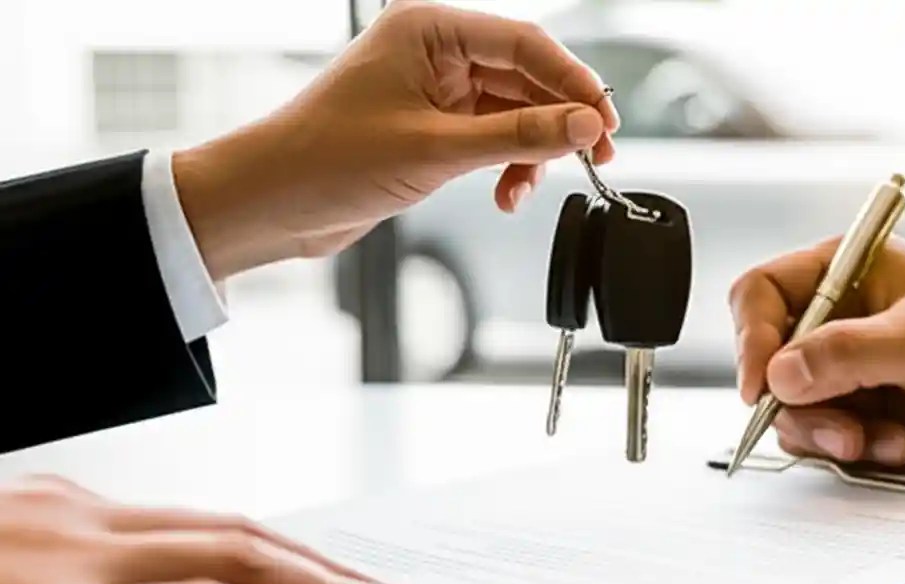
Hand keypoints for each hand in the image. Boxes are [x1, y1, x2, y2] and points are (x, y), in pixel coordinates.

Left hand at [174, 0, 619, 279]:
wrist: (270, 204)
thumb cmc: (326, 161)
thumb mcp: (435, 150)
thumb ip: (517, 137)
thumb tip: (585, 125)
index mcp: (428, 30)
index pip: (523, 43)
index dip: (572, 83)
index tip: (605, 121)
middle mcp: (434, 52)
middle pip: (525, 77)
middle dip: (560, 121)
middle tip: (596, 157)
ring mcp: (433, 91)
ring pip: (513, 113)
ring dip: (531, 152)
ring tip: (529, 188)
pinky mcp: (430, 128)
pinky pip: (491, 139)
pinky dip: (506, 166)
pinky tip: (505, 193)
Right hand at [730, 237, 904, 464]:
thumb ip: (850, 352)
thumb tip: (780, 375)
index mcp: (844, 271)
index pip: (762, 294)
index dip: (752, 338)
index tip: (763, 385)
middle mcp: (835, 318)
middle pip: (767, 360)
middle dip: (799, 403)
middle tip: (841, 430)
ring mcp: (843, 369)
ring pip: (789, 408)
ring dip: (830, 433)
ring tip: (882, 441)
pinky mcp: (856, 412)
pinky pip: (820, 438)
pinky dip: (851, 451)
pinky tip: (897, 445)